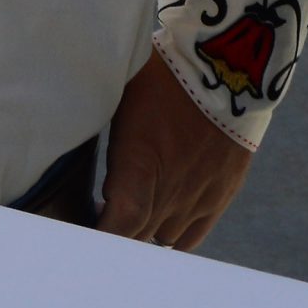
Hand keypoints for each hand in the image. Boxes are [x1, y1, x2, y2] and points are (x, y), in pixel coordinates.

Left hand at [99, 46, 254, 247]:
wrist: (224, 69)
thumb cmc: (163, 76)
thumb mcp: (121, 100)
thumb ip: (111, 146)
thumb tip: (97, 174)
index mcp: (138, 169)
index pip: (117, 228)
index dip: (98, 236)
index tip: (83, 229)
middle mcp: (169, 194)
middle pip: (136, 237)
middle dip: (115, 231)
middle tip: (100, 213)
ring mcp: (198, 199)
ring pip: (161, 239)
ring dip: (144, 228)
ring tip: (131, 207)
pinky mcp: (221, 196)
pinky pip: (191, 238)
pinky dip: (172, 234)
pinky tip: (158, 219)